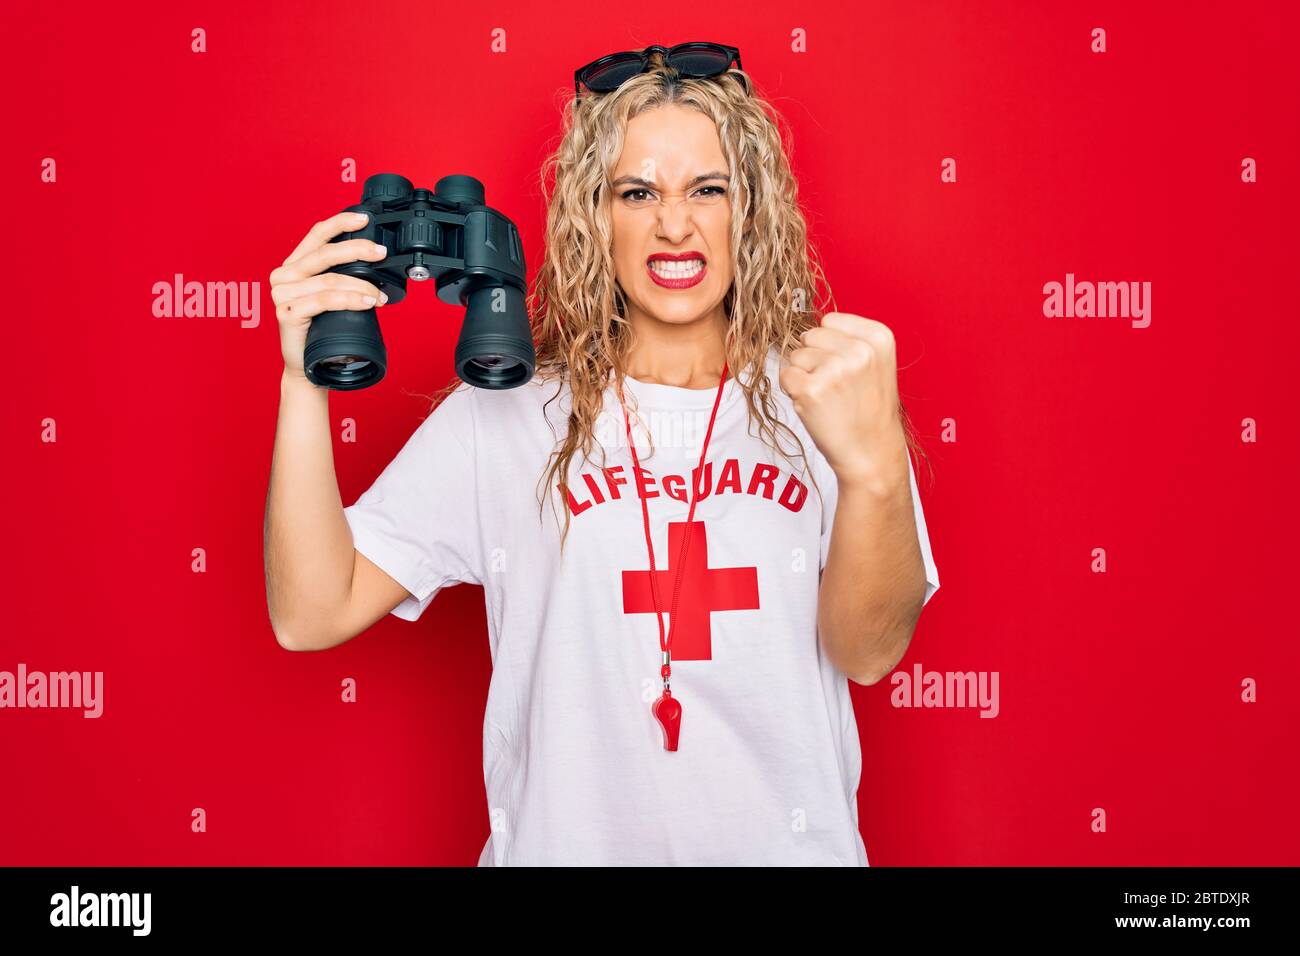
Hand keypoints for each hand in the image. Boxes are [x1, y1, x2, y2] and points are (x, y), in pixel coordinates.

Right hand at [268, 211, 389, 379]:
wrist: (308, 366)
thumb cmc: (321, 330)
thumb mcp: (331, 297)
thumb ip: (341, 276)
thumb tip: (375, 262)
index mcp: (294, 266)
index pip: (316, 235)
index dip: (340, 223)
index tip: (365, 219)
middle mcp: (284, 276)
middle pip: (324, 254)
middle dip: (357, 250)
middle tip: (381, 252)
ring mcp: (282, 295)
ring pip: (329, 280)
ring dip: (361, 284)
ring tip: (379, 295)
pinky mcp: (287, 314)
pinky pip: (324, 300)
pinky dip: (350, 299)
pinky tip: (367, 302)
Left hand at [778, 312, 908, 489]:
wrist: (871, 454)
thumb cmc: (868, 411)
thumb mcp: (876, 365)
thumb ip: (848, 341)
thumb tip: (805, 329)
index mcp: (879, 337)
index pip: (830, 320)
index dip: (830, 346)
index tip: (847, 370)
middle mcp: (859, 349)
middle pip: (810, 336)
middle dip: (814, 360)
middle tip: (835, 388)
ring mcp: (835, 369)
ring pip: (796, 356)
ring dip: (804, 377)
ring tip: (828, 399)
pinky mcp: (812, 389)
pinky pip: (786, 376)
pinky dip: (793, 392)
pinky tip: (816, 407)